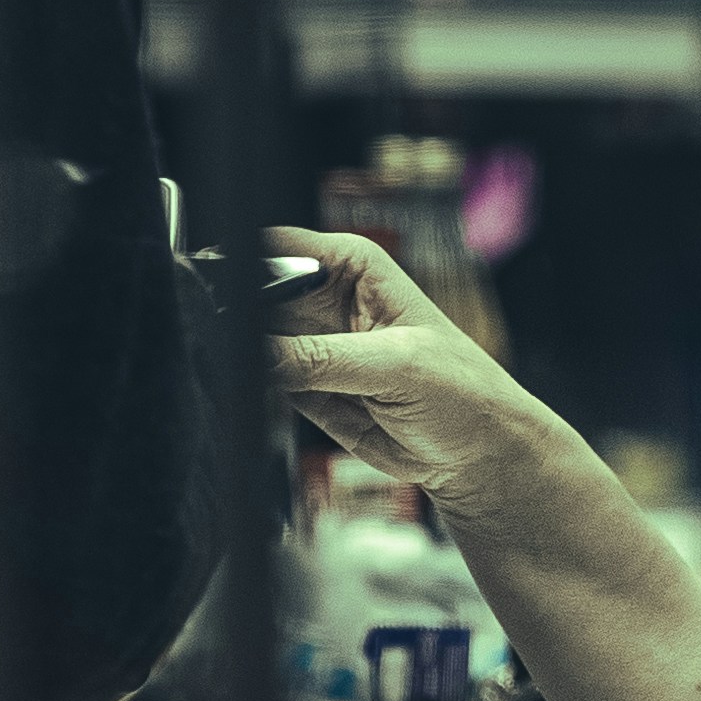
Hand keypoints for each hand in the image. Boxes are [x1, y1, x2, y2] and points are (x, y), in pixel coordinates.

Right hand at [263, 228, 544, 510]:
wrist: (477, 452)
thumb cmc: (462, 391)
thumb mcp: (395, 367)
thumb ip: (322, 359)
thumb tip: (258, 355)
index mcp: (352, 265)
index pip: (277, 247)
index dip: (242, 268)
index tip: (222, 300)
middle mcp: (325, 298)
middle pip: (251, 294)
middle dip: (236, 320)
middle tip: (235, 350)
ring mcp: (311, 343)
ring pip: (250, 342)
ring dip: (243, 361)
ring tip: (255, 377)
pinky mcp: (302, 386)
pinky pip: (260, 383)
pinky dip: (254, 392)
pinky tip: (259, 399)